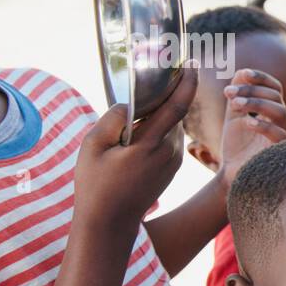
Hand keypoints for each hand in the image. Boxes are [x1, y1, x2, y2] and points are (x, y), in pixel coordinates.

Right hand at [74, 63, 196, 232]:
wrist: (110, 222)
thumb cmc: (97, 184)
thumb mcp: (93, 147)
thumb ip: (112, 120)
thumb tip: (129, 105)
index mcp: (151, 144)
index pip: (177, 107)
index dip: (187, 83)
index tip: (193, 64)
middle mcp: (169, 151)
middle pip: (175, 113)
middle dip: (172, 93)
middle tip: (163, 71)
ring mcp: (173, 161)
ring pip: (172, 126)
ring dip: (164, 112)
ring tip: (149, 96)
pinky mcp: (172, 167)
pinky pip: (169, 139)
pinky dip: (161, 127)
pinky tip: (144, 124)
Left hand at [216, 69, 285, 190]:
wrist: (233, 173)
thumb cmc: (236, 146)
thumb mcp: (234, 115)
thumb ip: (237, 95)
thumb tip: (241, 72)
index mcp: (271, 111)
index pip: (275, 87)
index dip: (261, 77)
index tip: (242, 73)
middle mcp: (281, 121)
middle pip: (276, 96)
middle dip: (251, 90)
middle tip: (228, 93)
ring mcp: (283, 136)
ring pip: (280, 111)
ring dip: (256, 103)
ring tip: (234, 105)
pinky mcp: (279, 152)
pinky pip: (279, 134)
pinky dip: (263, 125)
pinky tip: (246, 122)